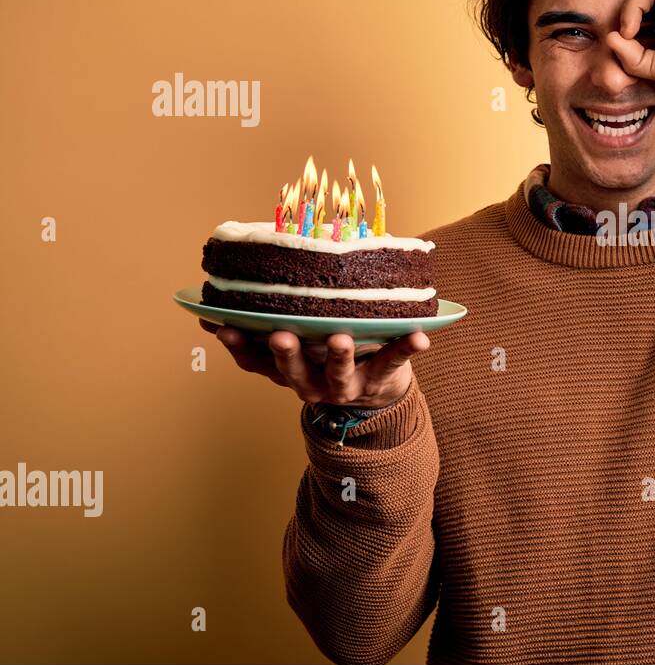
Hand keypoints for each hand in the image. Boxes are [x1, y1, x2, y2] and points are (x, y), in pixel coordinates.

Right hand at [199, 319, 428, 408]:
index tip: (223, 327)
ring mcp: (345, 385)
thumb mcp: (302, 338)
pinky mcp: (379, 379)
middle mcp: (311, 382)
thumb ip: (277, 314)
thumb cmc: (331, 350)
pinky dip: (406, 348)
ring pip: (338, 374)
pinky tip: (420, 337)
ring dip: (339, 356)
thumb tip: (241, 274)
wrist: (376, 390)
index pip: (254, 361)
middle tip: (281, 335)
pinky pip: (393, 362)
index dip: (238, 347)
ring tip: (341, 339)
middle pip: (292, 371)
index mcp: (288, 369)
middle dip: (286, 354)